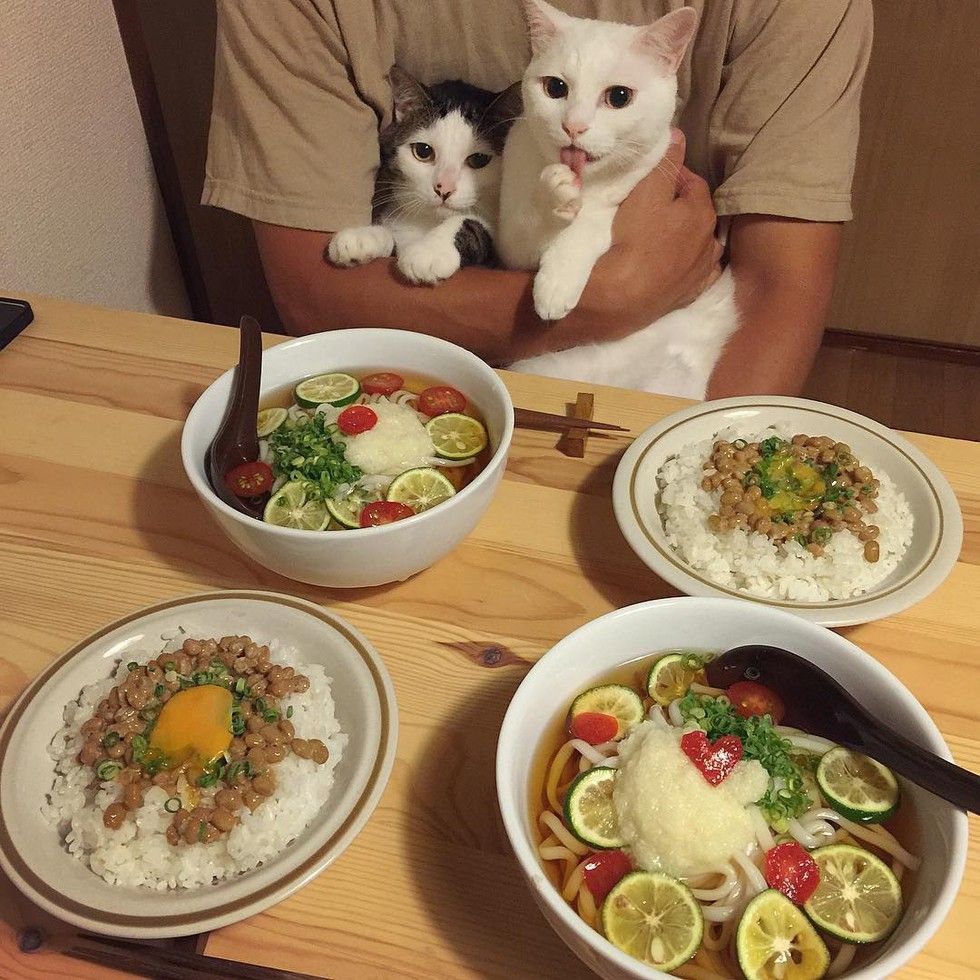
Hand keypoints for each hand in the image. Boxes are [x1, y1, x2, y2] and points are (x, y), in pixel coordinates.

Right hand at [592, 130, 722, 326]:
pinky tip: (676, 265)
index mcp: (702, 212)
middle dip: (679, 206)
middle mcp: (709, 242)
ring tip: (661, 236)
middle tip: (650, 205)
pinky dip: (688, 266)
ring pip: (699, 245)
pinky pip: (696, 275)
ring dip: (685, 236)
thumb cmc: (631, 239)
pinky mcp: (688, 296)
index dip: (672, 177)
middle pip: (696, 213)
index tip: (651, 179)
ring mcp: (700, 272)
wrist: (617, 298)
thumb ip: (664, 162)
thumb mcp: (645, 190)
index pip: (692, 182)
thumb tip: (679, 136)